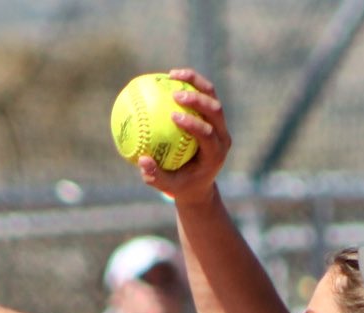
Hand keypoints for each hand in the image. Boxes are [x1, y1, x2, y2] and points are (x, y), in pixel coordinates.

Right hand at [136, 69, 228, 204]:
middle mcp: (222, 137)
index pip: (208, 135)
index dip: (194, 123)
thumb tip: (142, 159)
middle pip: (216, 111)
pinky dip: (190, 83)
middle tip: (175, 94)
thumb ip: (155, 176)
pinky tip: (170, 76)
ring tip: (172, 74)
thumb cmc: (182, 185)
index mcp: (215, 154)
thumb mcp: (168, 186)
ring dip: (195, 82)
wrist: (200, 183)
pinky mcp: (214, 116)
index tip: (173, 115)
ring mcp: (220, 125)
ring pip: (213, 96)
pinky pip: (203, 94)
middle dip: (198, 100)